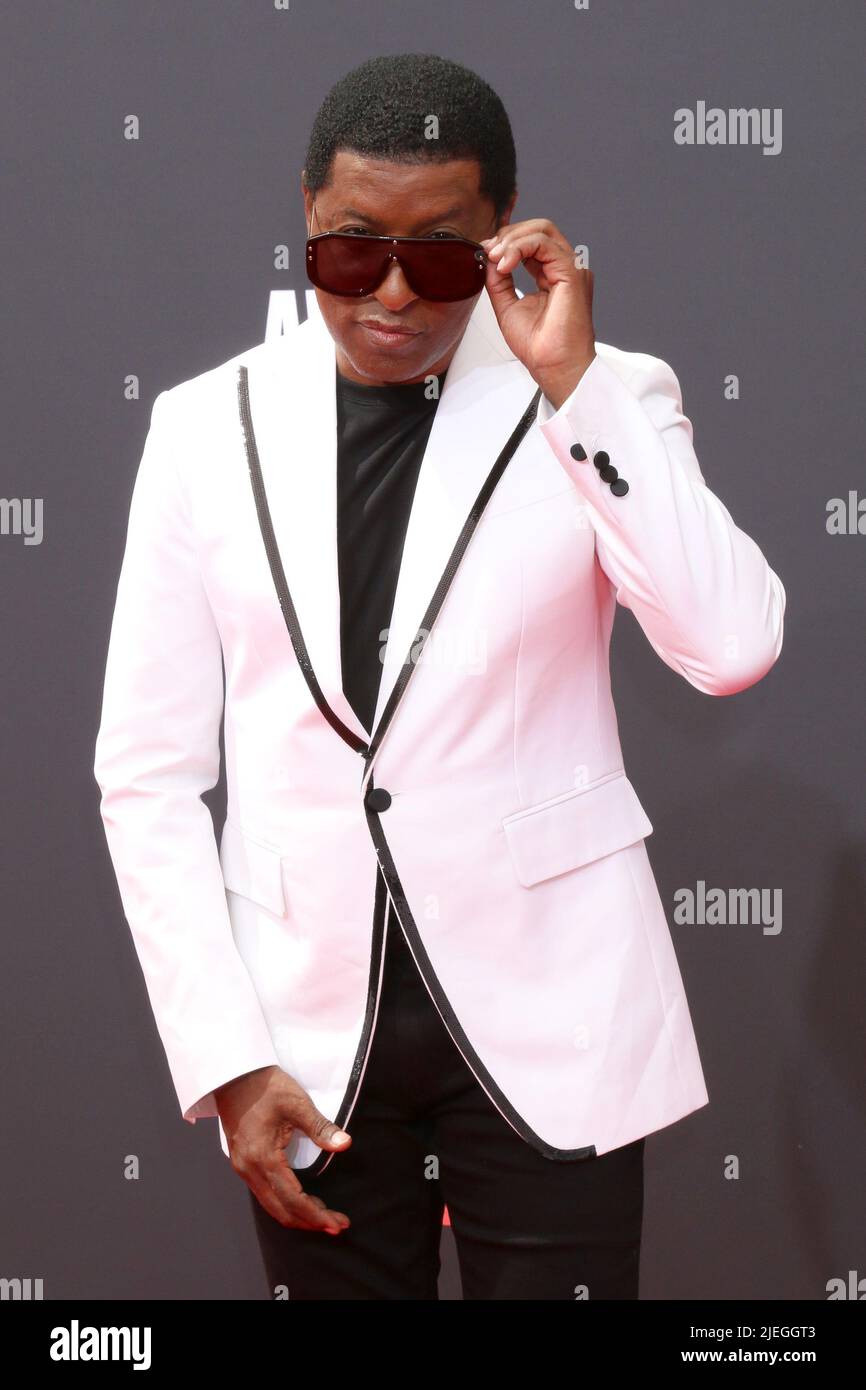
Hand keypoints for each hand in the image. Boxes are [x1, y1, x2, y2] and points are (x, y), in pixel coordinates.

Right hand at [215, 1065, 351, 1234]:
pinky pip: (265, 1194)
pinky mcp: (242, 1163)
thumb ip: (321, 1127)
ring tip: (323, 1218)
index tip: (338, 1223)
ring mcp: (243, 1168)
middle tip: (336, 1225)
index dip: (316, 1215)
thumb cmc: (265, 1086)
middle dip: (310, 1221)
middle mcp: (249, 1169)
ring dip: (297, 1214)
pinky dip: (284, 1203)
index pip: (293, 1199)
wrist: (234, 1074)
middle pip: (281, 1210)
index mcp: (262, 1157)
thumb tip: (345, 1145)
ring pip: (271, 1205)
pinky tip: (301, 1201)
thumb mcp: (297, 1103)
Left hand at [478, 218, 595, 409]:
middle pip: (539, 228)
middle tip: (490, 253)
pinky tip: (505, 264)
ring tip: (496, 259)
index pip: (532, 242)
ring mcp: (571, 269)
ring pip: (542, 230)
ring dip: (512, 240)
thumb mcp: (507, 306)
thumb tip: (489, 257)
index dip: (506, 242)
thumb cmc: (539, 347)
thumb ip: (499, 281)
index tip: (486, 253)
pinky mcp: (572, 273)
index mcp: (552, 276)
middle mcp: (564, 269)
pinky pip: (544, 243)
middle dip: (509, 235)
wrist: (553, 367)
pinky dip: (520, 248)